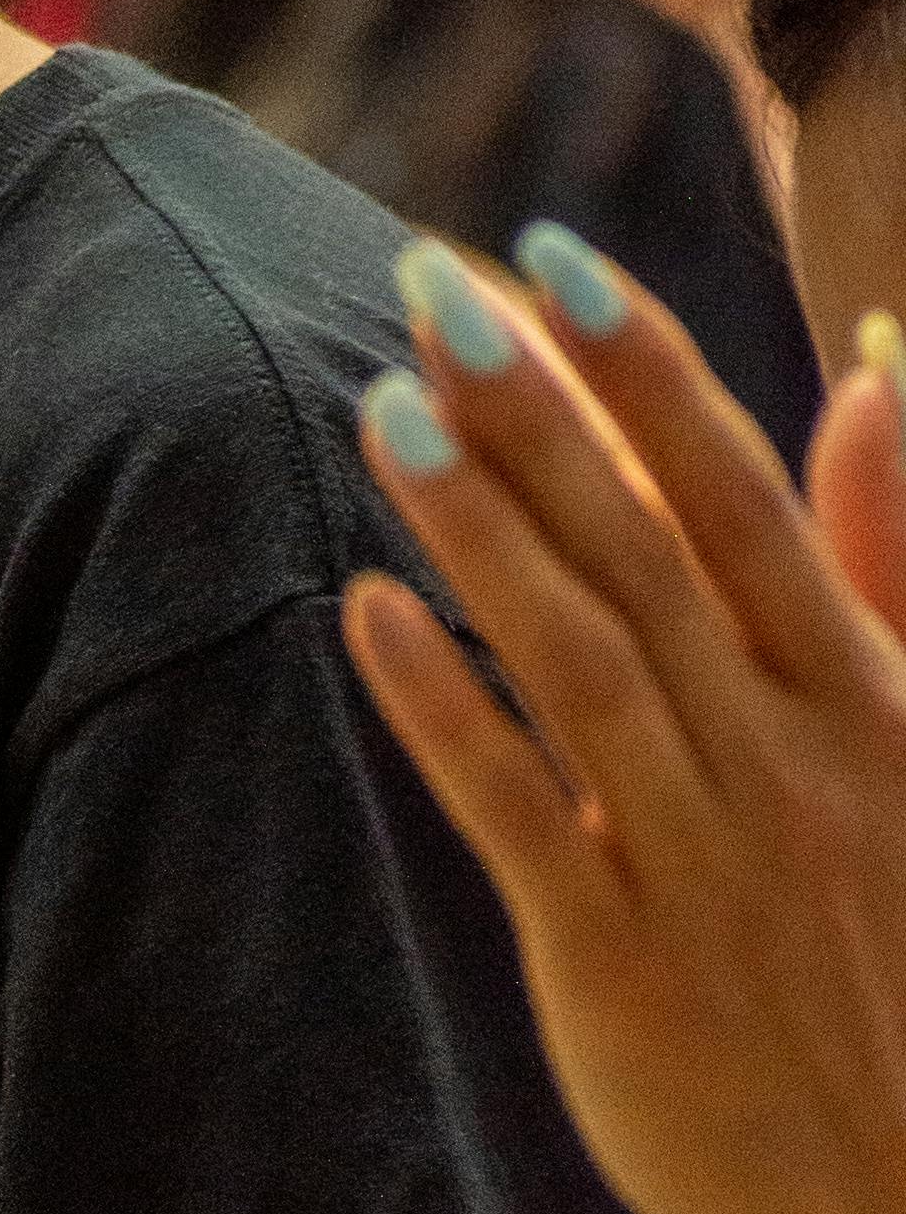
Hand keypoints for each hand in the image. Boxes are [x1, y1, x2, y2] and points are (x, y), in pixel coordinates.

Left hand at [348, 233, 905, 1213]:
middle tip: (427, 277)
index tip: (553, 248)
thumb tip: (876, 369)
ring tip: (382, 400)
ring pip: (580, 656)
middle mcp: (789, 758)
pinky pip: (522, 816)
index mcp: (869, 695)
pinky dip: (444, 710)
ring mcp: (706, 860)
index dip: (648, 366)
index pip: (743, 496)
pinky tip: (361, 611)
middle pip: (646, 548)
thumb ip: (901, 552)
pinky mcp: (621, 966)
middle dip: (537, 406)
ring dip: (479, 524)